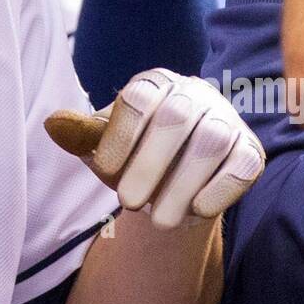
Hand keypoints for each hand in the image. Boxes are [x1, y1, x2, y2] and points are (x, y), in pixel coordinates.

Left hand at [47, 69, 263, 229]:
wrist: (175, 179)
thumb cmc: (134, 155)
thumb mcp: (105, 145)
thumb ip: (82, 136)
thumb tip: (53, 124)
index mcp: (154, 83)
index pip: (139, 97)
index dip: (120, 135)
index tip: (103, 172)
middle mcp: (193, 92)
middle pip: (176, 117)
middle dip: (149, 164)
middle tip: (129, 203)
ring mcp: (226, 119)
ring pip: (211, 141)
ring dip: (182, 185)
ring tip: (158, 220)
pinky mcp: (250, 150)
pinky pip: (242, 164)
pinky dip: (219, 190)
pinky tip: (197, 210)